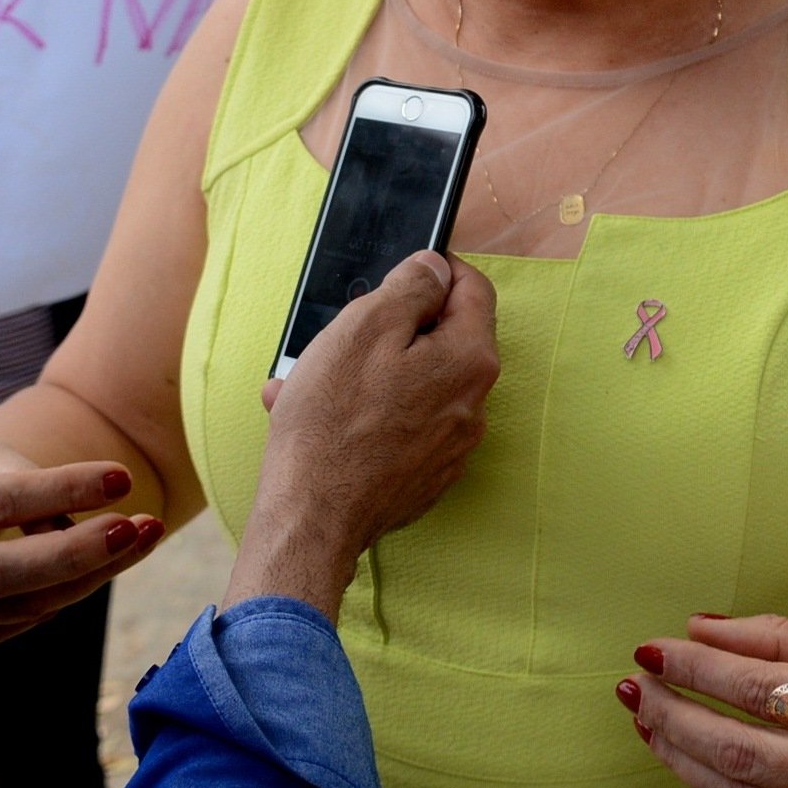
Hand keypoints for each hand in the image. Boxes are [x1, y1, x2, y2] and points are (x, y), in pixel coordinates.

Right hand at [0, 444, 164, 655]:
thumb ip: (25, 483)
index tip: (121, 478)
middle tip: (134, 527)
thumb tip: (73, 527)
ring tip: (145, 533)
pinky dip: (69, 591)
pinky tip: (102, 561)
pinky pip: (22, 620)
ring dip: (91, 574)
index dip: (59, 491)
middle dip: (69, 555)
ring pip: (17, 606)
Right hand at [227, 253, 498, 615]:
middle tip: (345, 333)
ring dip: (370, 373)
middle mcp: (474, 403)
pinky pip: (402, 424)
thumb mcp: (365, 327)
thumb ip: (411, 287)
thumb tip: (435, 268)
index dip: (438, 271)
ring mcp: (452, 445)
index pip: (474, 289)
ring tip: (314, 381)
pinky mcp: (426, 474)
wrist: (313, 519)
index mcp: (470, 359)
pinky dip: (367, 413)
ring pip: (415, 383)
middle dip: (394, 328)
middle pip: (444, 338)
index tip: (406, 270)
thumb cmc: (333, 423)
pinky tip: (320, 418)